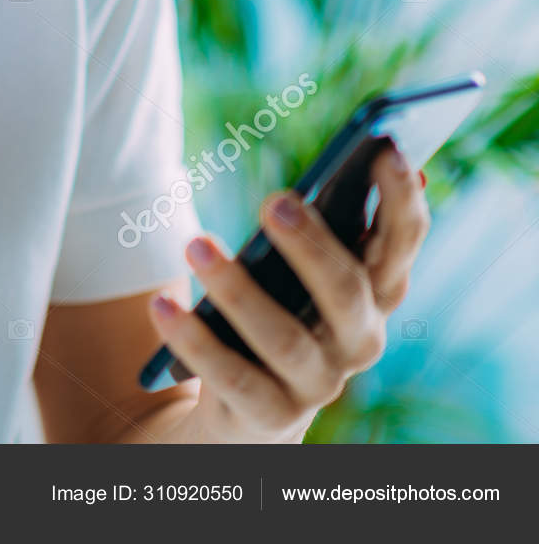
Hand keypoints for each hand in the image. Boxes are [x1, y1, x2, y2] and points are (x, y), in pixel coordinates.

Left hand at [148, 142, 429, 441]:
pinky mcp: (269, 415)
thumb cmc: (279, 310)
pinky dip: (195, 340)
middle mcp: (359, 340)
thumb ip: (329, 222)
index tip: (384, 148)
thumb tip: (368, 153)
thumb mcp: (300, 268)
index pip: (401, 243)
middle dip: (313, 245)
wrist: (248, 408)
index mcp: (376, 294)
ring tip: (194, 243)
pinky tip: (162, 304)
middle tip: (275, 200)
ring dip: (239, 289)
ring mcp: (317, 384)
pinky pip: (232, 377)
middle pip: (348, 292)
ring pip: (285, 338)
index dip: (401, 199)